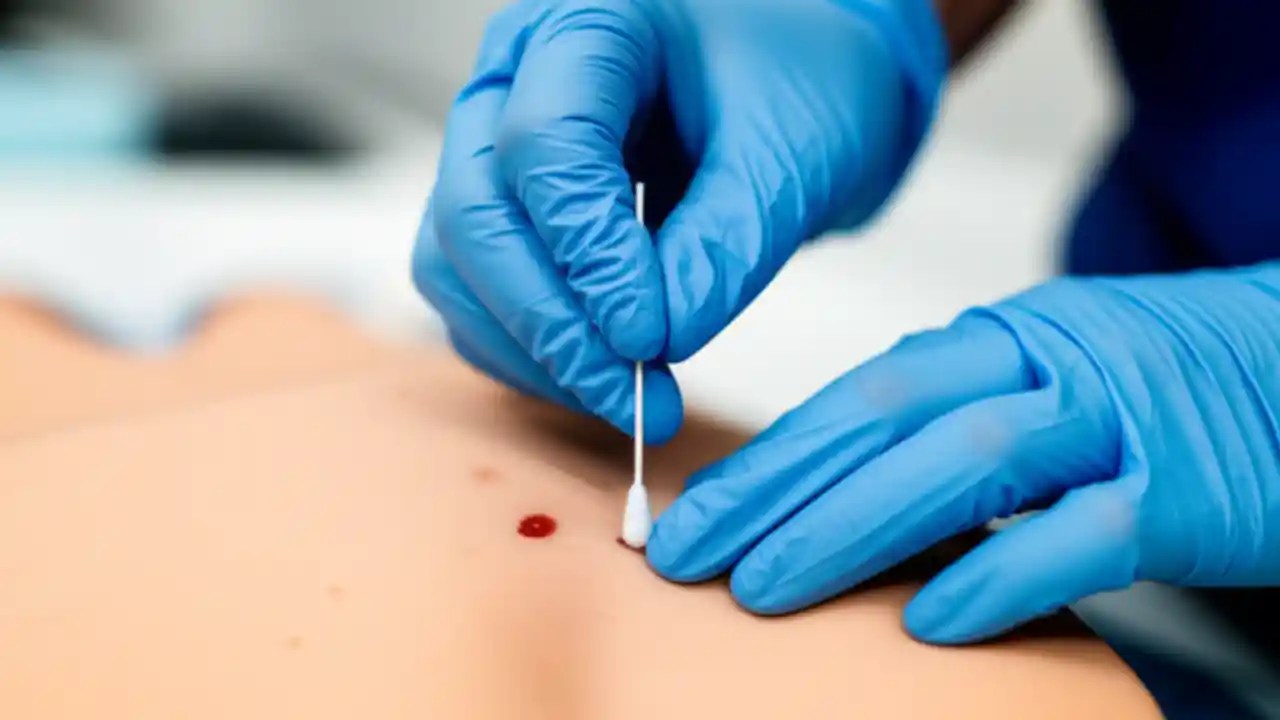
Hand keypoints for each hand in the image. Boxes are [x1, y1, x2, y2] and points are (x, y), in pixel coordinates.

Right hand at [412, 0, 946, 441]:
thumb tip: (655, 345)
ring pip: (454, 259)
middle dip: (549, 322)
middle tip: (632, 396)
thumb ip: (723, 246)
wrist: (803, 83)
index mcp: (587, 21)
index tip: (647, 342)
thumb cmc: (803, 85)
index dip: (590, 258)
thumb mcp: (791, 157)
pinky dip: (522, 348)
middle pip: (477, 210)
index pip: (546, 148)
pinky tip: (593, 379)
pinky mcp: (502, 204)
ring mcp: (494, 139)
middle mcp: (516, 74)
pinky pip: (471, 289)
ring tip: (623, 398)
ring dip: (528, 347)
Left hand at [647, 263, 1279, 643]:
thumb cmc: (1165, 390)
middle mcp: (1047, 364)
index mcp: (1002, 340)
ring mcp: (1118, 421)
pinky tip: (926, 623)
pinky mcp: (1184, 490)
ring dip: (850, 528)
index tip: (692, 515)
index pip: (860, 396)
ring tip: (764, 588)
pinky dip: (998, 577)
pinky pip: (1079, 536)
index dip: (770, 458)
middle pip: (886, 423)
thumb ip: (955, 423)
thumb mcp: (1048, 382)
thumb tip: (836, 490)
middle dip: (774, 493)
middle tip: (690, 557)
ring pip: (964, 466)